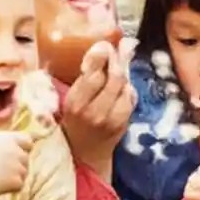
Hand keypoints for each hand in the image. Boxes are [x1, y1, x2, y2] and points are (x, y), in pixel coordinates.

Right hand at [0, 130, 32, 195]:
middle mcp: (15, 150)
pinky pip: (19, 185)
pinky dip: (12, 187)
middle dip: (18, 164)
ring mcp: (18, 165)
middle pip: (26, 158)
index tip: (17, 154)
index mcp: (7, 138)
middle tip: (2, 170)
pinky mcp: (16, 180)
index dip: (23, 148)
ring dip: (15, 176)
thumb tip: (12, 144)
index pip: (27, 140)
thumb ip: (2, 141)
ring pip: (24, 172)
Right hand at [62, 41, 136, 178]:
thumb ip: (83, 78)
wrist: (84, 154)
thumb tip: (102, 48)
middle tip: (118, 47)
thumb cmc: (73, 122)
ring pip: (124, 86)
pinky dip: (128, 87)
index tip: (103, 44)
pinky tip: (122, 85)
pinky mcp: (123, 123)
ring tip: (121, 60)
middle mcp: (93, 111)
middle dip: (117, 59)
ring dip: (124, 71)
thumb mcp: (69, 100)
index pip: (92, 75)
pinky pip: (130, 97)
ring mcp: (111, 119)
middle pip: (113, 78)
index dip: (100, 56)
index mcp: (75, 103)